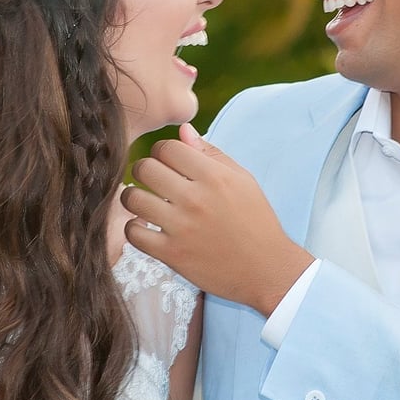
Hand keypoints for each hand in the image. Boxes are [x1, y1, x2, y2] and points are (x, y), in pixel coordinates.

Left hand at [121, 123, 314, 315]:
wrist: (267, 270)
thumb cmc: (256, 221)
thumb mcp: (242, 180)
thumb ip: (211, 153)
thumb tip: (183, 130)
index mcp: (214, 177)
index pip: (167, 147)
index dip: (162, 151)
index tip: (166, 163)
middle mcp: (196, 199)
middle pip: (145, 168)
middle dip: (144, 170)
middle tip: (152, 180)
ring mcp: (181, 228)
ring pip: (132, 198)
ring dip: (133, 197)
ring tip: (143, 201)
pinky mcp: (172, 255)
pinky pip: (133, 233)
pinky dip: (134, 228)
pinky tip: (145, 226)